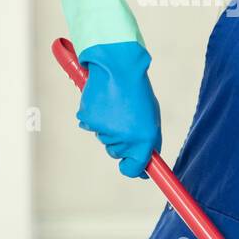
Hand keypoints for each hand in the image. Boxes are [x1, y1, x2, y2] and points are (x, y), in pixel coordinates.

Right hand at [76, 41, 161, 178]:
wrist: (118, 69)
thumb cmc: (138, 93)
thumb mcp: (151, 119)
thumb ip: (148, 141)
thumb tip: (146, 162)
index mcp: (143, 139)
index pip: (134, 168)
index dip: (133, 170)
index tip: (132, 169)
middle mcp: (123, 138)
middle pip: (117, 153)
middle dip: (121, 142)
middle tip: (125, 119)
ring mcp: (104, 130)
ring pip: (104, 138)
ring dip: (108, 127)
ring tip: (115, 106)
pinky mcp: (88, 120)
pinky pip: (90, 126)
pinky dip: (95, 117)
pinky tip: (102, 102)